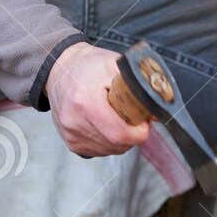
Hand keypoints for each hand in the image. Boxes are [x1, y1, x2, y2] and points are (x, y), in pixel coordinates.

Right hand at [46, 41, 151, 158]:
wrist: (59, 70)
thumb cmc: (88, 65)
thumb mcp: (116, 66)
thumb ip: (139, 87)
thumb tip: (157, 112)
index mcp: (85, 101)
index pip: (119, 134)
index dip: (139, 132)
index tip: (144, 122)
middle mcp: (75, 121)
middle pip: (117, 144)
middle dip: (133, 135)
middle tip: (134, 118)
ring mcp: (71, 135)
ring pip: (110, 150)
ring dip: (122, 140)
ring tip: (119, 118)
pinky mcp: (71, 143)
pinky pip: (99, 151)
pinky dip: (109, 142)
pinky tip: (107, 125)